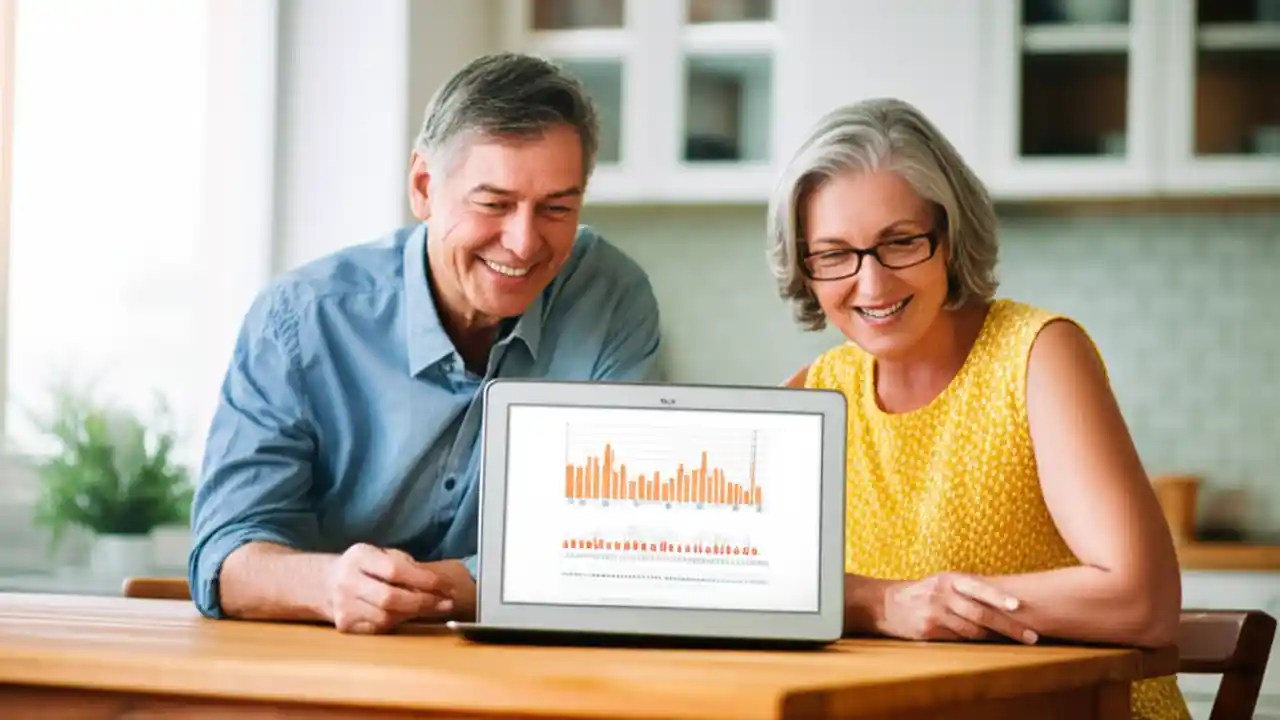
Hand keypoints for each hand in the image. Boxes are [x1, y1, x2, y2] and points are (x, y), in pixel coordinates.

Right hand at [324, 543, 454, 633]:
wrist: (326, 583)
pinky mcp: (344, 625)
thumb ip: (407, 566)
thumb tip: (437, 584)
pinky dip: (398, 623)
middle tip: (446, 603)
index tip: (447, 586)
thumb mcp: (383, 555)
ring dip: (414, 615)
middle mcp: (347, 581)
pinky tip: (409, 616)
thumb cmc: (365, 567)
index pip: (395, 570)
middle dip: (423, 602)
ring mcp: (342, 606)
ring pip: (386, 617)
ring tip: (432, 608)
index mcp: (359, 557)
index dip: (424, 580)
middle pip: (390, 598)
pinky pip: (379, 629)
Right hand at [880, 573, 1038, 643]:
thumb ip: (967, 589)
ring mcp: (934, 614)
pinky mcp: (928, 631)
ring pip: (973, 630)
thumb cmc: (922, 593)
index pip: (978, 587)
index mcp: (949, 579)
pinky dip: (974, 642)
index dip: (998, 597)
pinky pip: (958, 639)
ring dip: (995, 637)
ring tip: (1016, 641)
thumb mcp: (941, 582)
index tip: (1018, 606)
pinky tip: (986, 644)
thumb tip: (1004, 599)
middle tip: (1031, 637)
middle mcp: (942, 595)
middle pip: (981, 614)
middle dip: (1009, 627)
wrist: (885, 604)